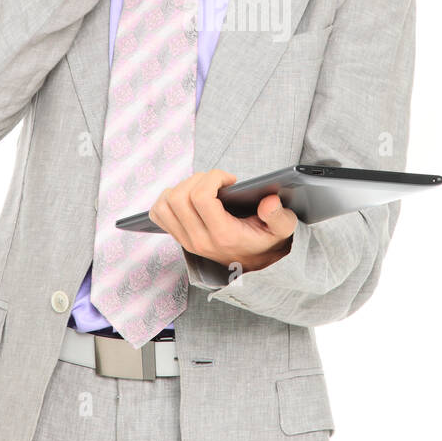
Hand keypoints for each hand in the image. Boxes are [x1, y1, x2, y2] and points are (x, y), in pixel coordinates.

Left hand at [148, 168, 297, 272]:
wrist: (256, 263)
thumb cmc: (267, 240)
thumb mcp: (282, 229)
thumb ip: (278, 216)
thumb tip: (269, 202)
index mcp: (223, 235)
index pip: (201, 197)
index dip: (213, 178)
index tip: (230, 179)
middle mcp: (200, 240)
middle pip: (178, 198)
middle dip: (197, 179)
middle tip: (216, 181)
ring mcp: (186, 240)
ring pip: (164, 204)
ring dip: (180, 187)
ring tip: (202, 188)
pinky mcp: (179, 238)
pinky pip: (159, 213)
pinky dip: (167, 199)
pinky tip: (187, 197)